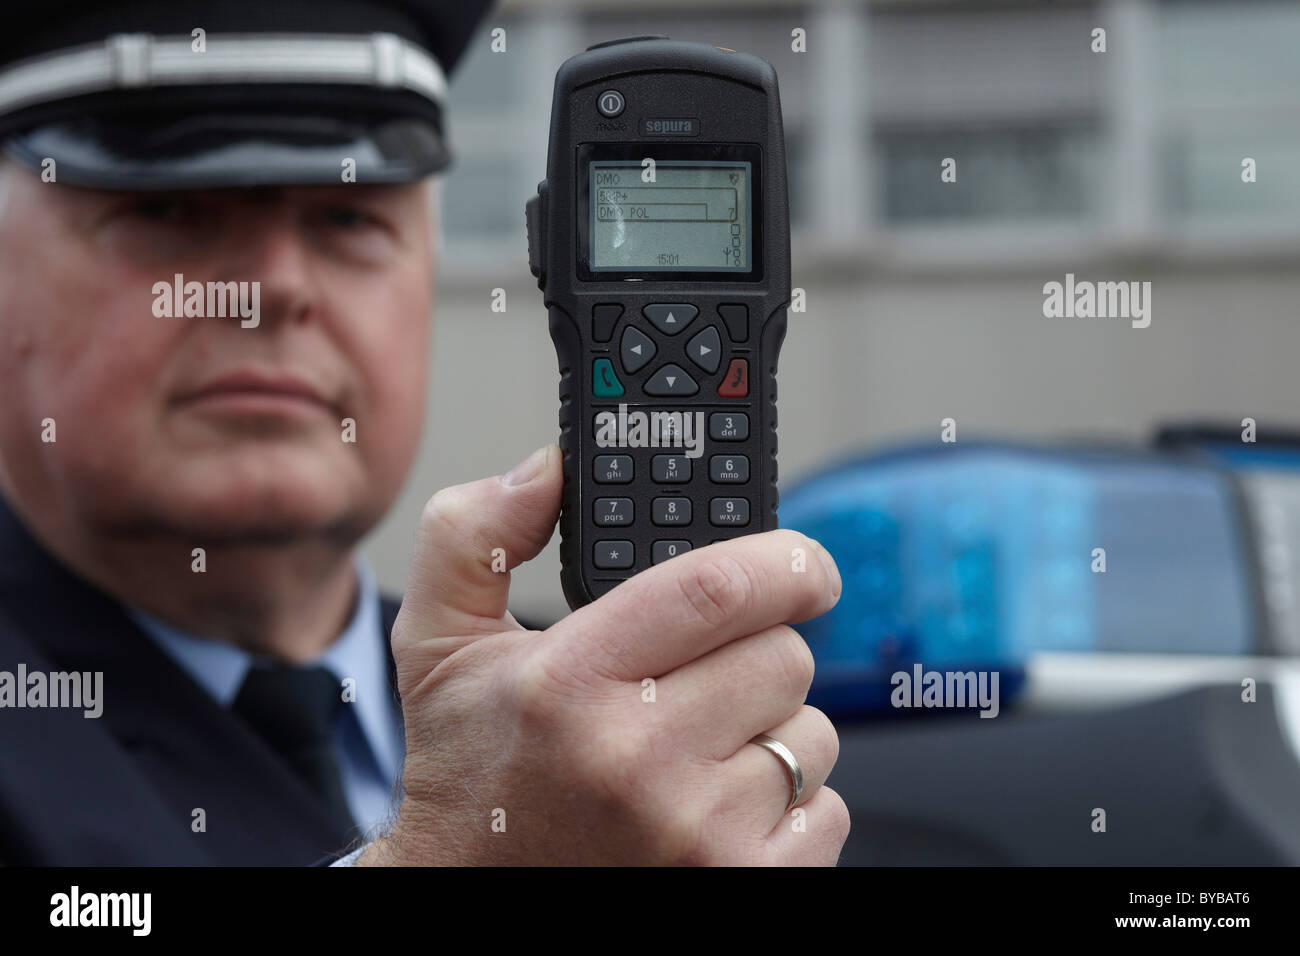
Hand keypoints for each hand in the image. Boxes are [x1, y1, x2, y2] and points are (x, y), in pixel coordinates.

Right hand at [359, 443, 846, 864]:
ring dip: (770, 731)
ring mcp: (696, 833)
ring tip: (693, 754)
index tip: (804, 564)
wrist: (471, 900)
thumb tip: (548, 467)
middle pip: (782, 658)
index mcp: (570, 683)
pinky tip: (714, 809)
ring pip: (811, 734)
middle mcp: (638, 760)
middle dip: (757, 655)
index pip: (718, 588)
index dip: (784, 561)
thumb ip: (476, 535)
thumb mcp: (436, 645)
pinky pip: (827, 808)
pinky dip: (788, 804)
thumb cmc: (470, 776)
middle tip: (697, 681)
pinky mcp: (742, 884)